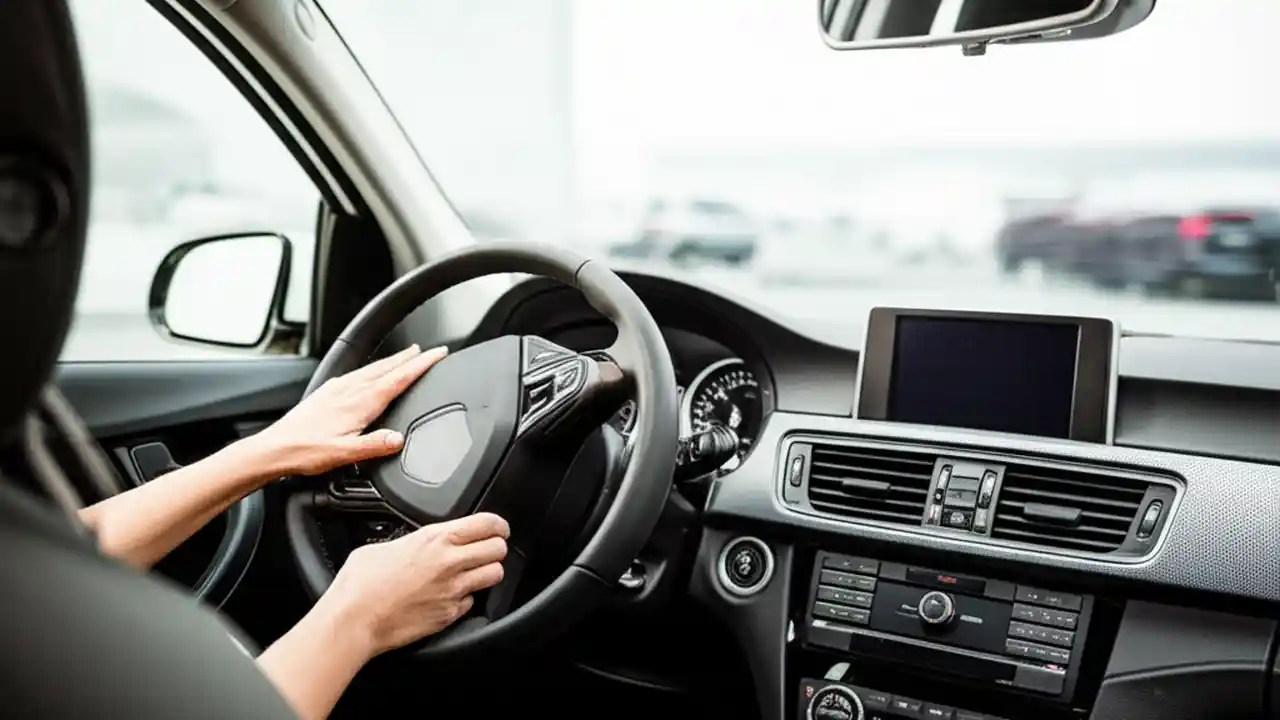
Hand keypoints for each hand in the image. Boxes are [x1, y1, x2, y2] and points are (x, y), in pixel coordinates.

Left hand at [255, 344, 447, 475]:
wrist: (275, 448)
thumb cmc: (306, 451)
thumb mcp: (344, 454)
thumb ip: (374, 445)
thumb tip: (398, 439)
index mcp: (360, 402)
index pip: (399, 378)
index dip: (421, 365)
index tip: (438, 354)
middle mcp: (350, 390)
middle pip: (388, 368)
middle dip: (410, 358)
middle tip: (428, 350)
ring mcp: (338, 389)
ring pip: (373, 368)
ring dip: (393, 361)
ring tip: (406, 355)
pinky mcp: (327, 392)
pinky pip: (357, 373)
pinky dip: (372, 368)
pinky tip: (369, 372)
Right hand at [319, 513, 510, 657]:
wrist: (353, 621)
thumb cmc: (359, 584)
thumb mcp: (382, 547)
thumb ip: (409, 542)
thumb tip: (414, 544)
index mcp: (435, 539)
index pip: (487, 523)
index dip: (498, 525)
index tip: (498, 528)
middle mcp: (450, 562)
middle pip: (499, 549)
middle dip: (496, 548)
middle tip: (487, 550)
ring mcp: (453, 590)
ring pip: (495, 575)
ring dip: (488, 572)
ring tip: (475, 573)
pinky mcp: (450, 615)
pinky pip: (472, 602)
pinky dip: (466, 599)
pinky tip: (451, 597)